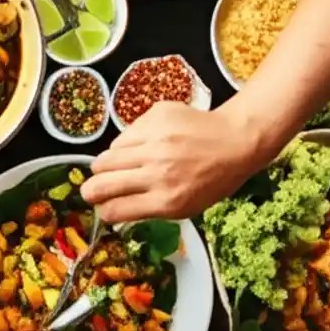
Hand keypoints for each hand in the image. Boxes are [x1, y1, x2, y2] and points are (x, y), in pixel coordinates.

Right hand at [81, 102, 278, 222]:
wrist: (236, 140)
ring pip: (106, 157)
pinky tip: (145, 145)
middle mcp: (157, 171)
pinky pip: (124, 136)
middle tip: (95, 189)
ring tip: (122, 165)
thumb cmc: (213, 179)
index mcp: (166, 200)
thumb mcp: (185, 207)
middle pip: (100, 184)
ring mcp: (155, 142)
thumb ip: (148, 208)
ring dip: (108, 165)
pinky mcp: (154, 118)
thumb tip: (112, 209)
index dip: (103, 212)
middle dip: (92, 190)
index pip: (114, 210)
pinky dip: (127, 144)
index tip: (104, 209)